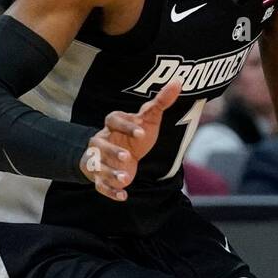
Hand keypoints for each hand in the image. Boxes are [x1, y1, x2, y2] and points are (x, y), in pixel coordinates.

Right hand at [81, 81, 181, 200]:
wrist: (119, 154)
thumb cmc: (136, 134)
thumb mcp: (149, 119)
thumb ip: (161, 102)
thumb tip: (179, 82)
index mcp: (113, 124)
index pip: (113, 120)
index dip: (127, 125)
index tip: (142, 132)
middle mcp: (101, 141)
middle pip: (100, 144)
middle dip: (112, 151)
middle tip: (128, 156)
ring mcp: (98, 160)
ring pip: (98, 166)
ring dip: (110, 172)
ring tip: (126, 178)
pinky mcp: (99, 177)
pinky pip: (101, 185)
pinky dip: (111, 191)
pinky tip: (124, 196)